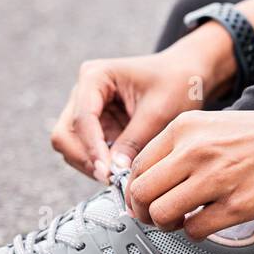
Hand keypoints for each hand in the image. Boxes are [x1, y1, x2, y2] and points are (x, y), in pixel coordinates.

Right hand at [51, 25, 235, 181]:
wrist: (188, 75)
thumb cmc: (177, 82)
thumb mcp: (159, 111)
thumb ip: (134, 140)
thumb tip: (113, 171)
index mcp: (95, 77)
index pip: (82, 118)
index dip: (92, 148)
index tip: (106, 172)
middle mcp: (84, 91)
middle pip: (65, 134)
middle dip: (85, 159)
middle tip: (111, 179)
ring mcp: (88, 109)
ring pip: (72, 146)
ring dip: (92, 163)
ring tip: (120, 176)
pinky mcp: (98, 125)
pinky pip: (89, 150)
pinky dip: (101, 162)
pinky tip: (122, 170)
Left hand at [124, 100, 253, 238]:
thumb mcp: (214, 127)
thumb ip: (182, 149)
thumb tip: (152, 183)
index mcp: (185, 128)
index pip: (136, 167)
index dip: (137, 191)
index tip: (148, 201)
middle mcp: (195, 150)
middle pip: (141, 193)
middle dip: (144, 213)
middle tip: (159, 217)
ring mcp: (216, 178)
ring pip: (162, 214)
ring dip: (168, 226)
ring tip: (184, 221)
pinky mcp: (238, 204)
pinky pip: (195, 230)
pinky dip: (196, 233)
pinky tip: (211, 222)